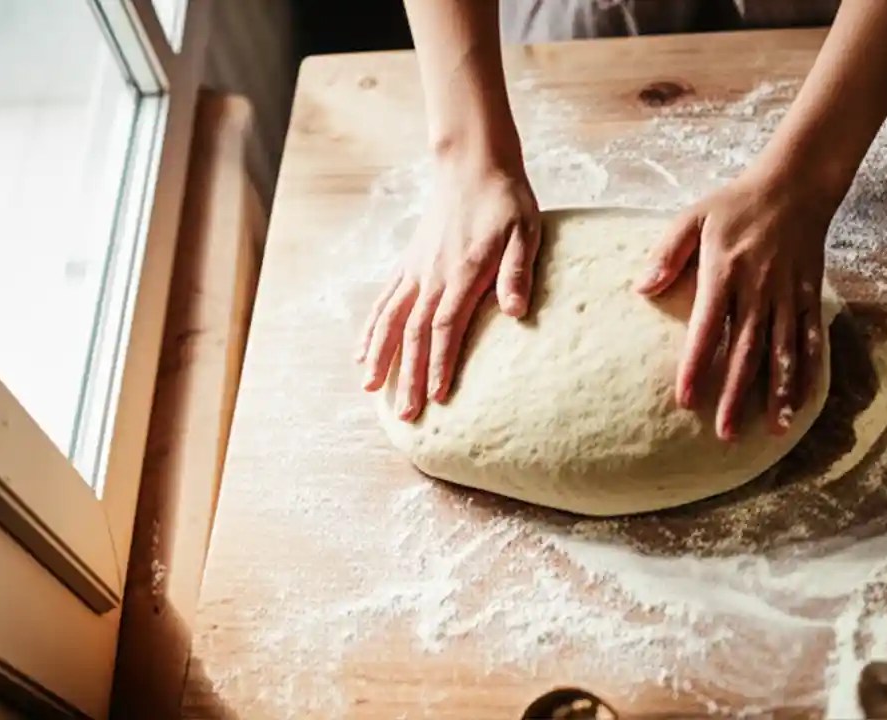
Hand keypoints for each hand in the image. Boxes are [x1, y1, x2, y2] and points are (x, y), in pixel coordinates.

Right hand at [357, 158, 539, 421]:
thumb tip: (517, 311)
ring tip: (371, 389)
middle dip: (409, 375)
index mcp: (462, 273)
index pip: (446, 327)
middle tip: (407, 414)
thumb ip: (517, 272)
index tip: (436, 397)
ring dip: (380, 356)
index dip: (439, 363)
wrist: (473, 165)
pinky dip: (370, 328)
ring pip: (390, 319)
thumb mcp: (525, 232)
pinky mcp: (408, 264)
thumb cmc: (506, 202)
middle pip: (414, 333)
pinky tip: (361, 351)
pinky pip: (384, 301)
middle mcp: (431, 276)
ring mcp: (415, 270)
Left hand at [637, 165, 830, 440]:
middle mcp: (758, 289)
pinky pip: (809, 338)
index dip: (696, 366)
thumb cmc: (736, 204)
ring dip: (778, 392)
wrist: (795, 184)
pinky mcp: (809, 295)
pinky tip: (802, 400)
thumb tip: (641, 289)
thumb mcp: (692, 217)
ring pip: (782, 351)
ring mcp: (787, 294)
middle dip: (736, 394)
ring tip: (773, 428)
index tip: (686, 399)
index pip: (707, 329)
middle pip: (746, 351)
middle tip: (726, 433)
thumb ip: (667, 253)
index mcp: (724, 272)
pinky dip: (807, 370)